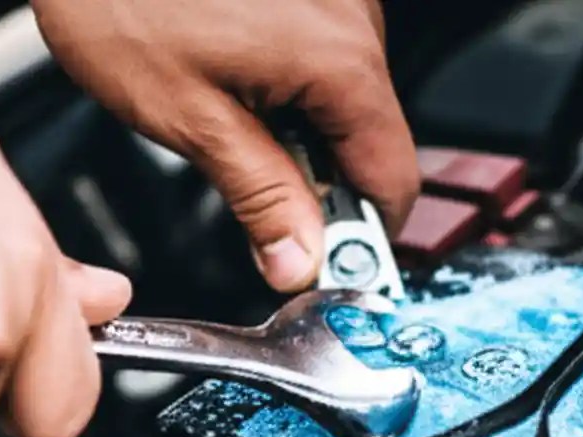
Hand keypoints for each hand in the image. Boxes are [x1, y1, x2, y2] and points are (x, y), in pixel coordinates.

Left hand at [30, 0, 419, 292]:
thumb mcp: (188, 116)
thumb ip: (259, 196)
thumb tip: (300, 260)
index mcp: (339, 62)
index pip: (394, 183)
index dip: (362, 239)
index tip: (325, 267)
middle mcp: (356, 21)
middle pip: (372, 144)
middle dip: (322, 185)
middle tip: (257, 202)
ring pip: (348, 103)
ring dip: (304, 133)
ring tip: (228, 115)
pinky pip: (327, 58)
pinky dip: (294, 86)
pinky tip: (234, 74)